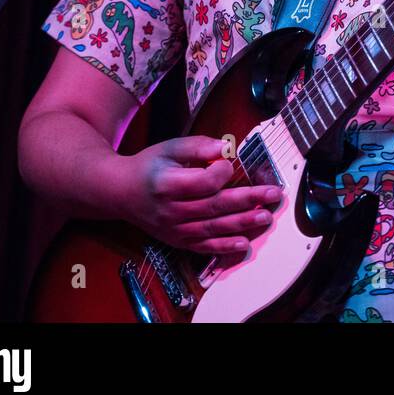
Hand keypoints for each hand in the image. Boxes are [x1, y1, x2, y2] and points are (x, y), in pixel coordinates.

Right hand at [115, 135, 281, 255]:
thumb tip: (226, 147)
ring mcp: (174, 229)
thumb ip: (198, 147)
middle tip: (273, 194)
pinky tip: (244, 243)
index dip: (221, 172)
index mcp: (167, 184)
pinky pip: (203, 247)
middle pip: (214, 206)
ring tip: (265, 216)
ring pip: (213, 228)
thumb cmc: (149, 167)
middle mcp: (170, 210)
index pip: (202, 183)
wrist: (120, 193)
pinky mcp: (177, 240)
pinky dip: (224, 247)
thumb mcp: (169, 148)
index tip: (230, 162)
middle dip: (247, 200)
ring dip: (242, 223)